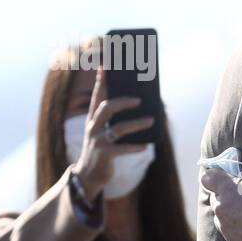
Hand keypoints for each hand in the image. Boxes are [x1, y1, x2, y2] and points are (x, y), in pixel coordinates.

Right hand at [73, 66, 155, 197]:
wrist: (90, 175)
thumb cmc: (104, 149)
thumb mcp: (107, 132)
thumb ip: (118, 119)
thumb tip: (141, 104)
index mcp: (94, 118)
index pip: (97, 95)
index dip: (101, 81)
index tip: (106, 66)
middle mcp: (93, 127)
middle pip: (106, 108)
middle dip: (122, 102)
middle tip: (139, 99)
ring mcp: (97, 141)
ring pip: (117, 129)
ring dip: (136, 124)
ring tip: (151, 121)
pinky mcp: (104, 155)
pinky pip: (122, 148)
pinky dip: (135, 146)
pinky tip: (146, 145)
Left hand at [200, 164, 241, 240]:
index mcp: (226, 190)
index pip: (207, 178)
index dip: (214, 177)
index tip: (221, 178)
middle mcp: (220, 210)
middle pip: (217, 200)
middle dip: (228, 198)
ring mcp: (226, 229)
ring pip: (223, 219)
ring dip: (233, 216)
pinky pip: (233, 235)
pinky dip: (241, 231)